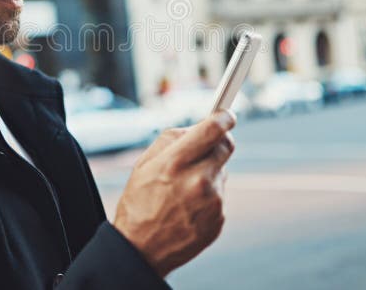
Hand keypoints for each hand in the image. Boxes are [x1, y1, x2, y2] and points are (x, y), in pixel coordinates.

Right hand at [113, 109, 235, 277]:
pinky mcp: (219, 218)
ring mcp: (212, 201)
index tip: (227, 114)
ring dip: (209, 172)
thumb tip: (197, 127)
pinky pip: (220, 194)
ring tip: (185, 189)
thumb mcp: (144, 164)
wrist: (141, 250)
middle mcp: (198, 180)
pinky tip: (188, 206)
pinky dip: (209, 195)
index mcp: (176, 162)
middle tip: (206, 147)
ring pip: (221, 171)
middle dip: (218, 142)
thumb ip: (172, 139)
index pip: (213, 129)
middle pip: (226, 146)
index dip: (224, 117)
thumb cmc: (139, 204)